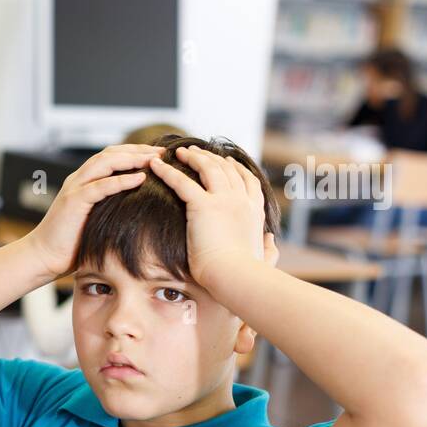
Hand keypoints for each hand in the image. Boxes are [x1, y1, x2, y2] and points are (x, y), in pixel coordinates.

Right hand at [24, 144, 159, 278]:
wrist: (43, 256)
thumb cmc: (70, 245)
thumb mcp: (94, 221)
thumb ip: (109, 209)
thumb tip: (136, 212)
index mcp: (83, 182)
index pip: (112, 157)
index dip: (135, 152)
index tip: (158, 155)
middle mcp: (78, 180)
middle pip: (111, 153)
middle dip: (138, 150)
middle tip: (162, 151)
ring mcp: (75, 188)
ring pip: (106, 163)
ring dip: (132, 159)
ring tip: (154, 160)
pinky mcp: (74, 201)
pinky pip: (100, 186)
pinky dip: (121, 180)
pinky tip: (140, 178)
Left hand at [149, 146, 272, 287]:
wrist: (235, 275)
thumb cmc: (247, 274)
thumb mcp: (264, 257)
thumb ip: (269, 248)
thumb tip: (271, 240)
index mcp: (254, 211)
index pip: (248, 180)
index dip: (237, 168)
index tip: (227, 160)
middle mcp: (241, 200)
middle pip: (227, 169)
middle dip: (211, 157)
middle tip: (196, 151)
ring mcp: (224, 199)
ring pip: (207, 169)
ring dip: (194, 157)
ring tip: (180, 152)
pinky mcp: (203, 205)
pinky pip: (182, 182)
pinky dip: (167, 171)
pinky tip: (156, 165)